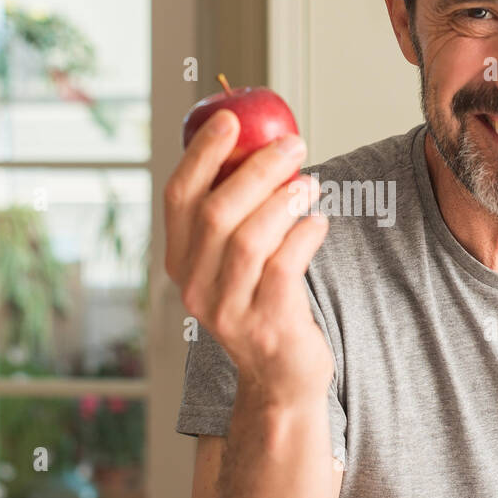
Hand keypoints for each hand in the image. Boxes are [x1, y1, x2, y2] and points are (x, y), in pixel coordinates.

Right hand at [164, 108, 332, 401]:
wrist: (280, 378)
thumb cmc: (266, 301)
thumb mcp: (237, 259)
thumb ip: (239, 211)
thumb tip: (262, 143)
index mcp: (179, 259)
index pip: (179, 196)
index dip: (201, 153)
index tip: (229, 119)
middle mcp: (193, 285)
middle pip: (216, 211)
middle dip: (257, 168)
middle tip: (292, 144)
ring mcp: (227, 309)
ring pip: (249, 239)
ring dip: (284, 200)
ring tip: (310, 184)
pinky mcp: (266, 325)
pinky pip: (284, 266)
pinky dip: (304, 235)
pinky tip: (319, 222)